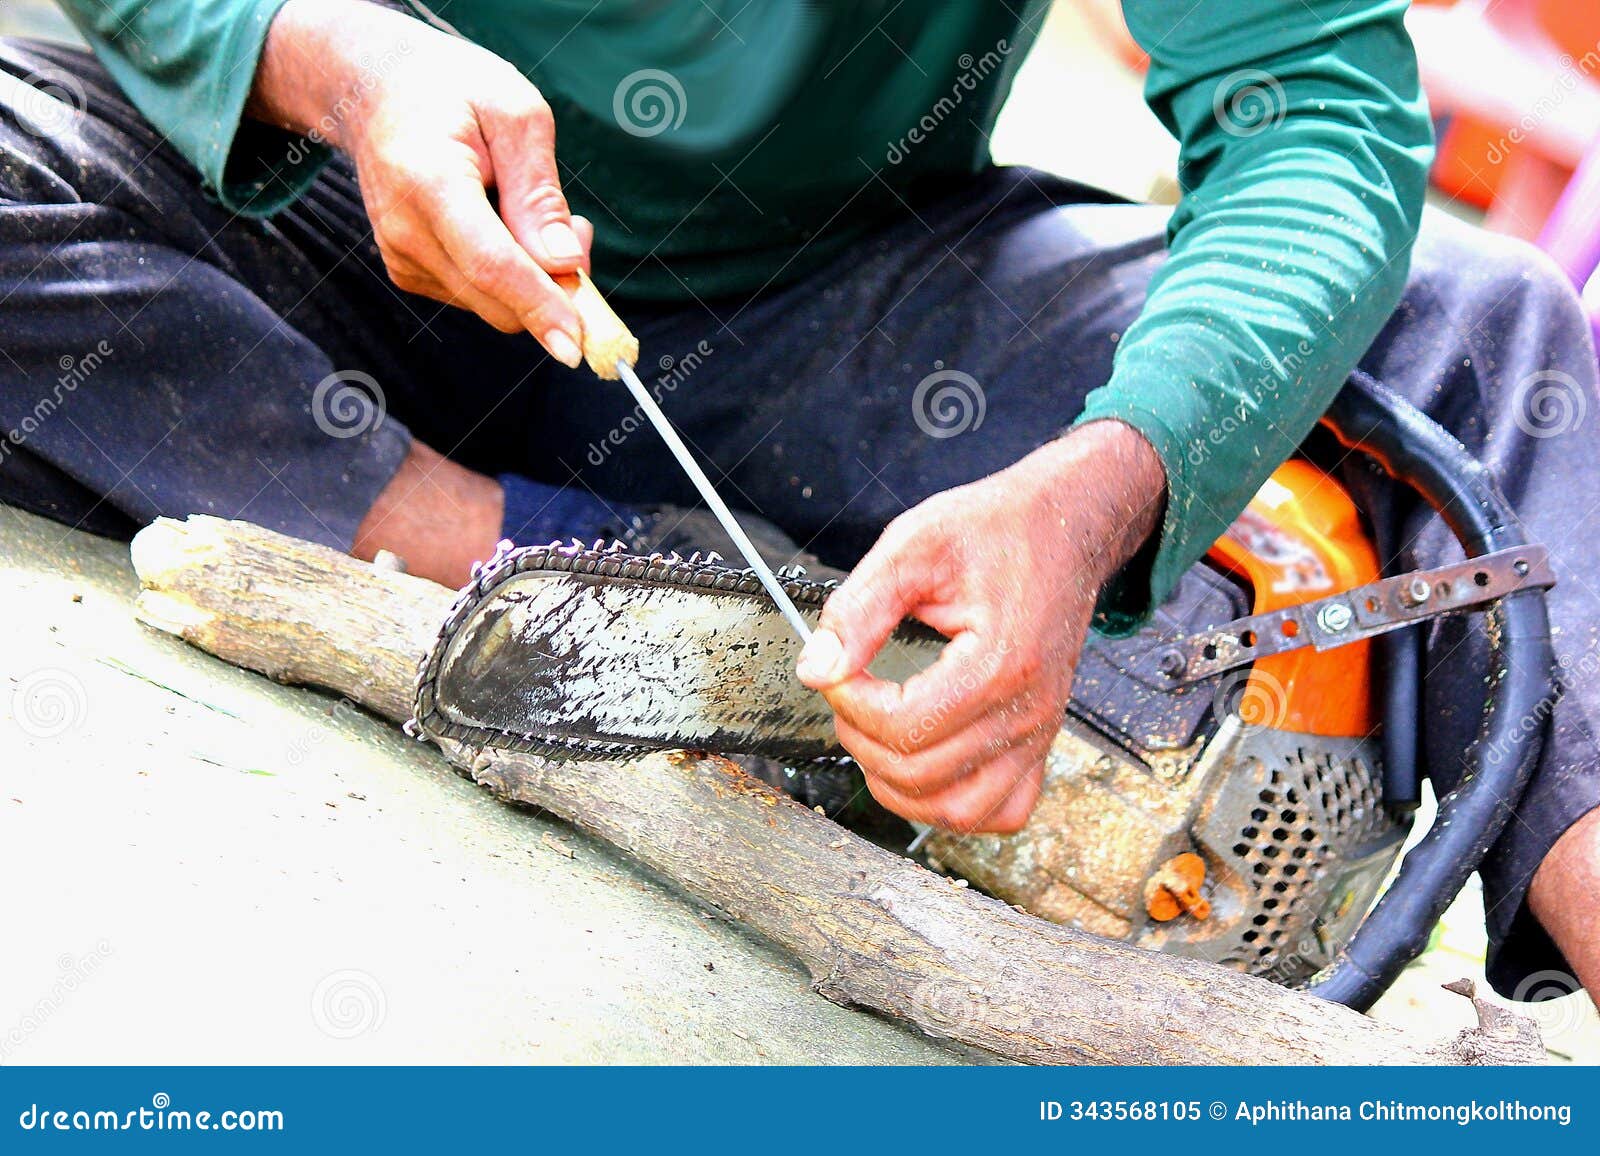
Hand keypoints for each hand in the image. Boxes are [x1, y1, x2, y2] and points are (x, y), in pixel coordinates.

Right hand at [250, 0, 588, 364]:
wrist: (378, 91)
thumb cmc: (455, 91)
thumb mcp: (516, 114)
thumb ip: (540, 193)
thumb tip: (564, 263)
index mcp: (429, 183)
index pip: (490, 264)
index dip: (539, 306)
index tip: (576, 346)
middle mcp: (405, 231)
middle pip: (496, 299)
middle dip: (556, 287)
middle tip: (581, 231)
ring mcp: (401, 258)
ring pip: (493, 305)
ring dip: (534, 278)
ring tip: (532, 208)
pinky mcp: (407, 273)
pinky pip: (478, 296)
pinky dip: (509, 277)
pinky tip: (505, 225)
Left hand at [796, 422, 1164, 833]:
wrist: (1065, 527)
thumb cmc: (997, 530)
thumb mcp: (915, 546)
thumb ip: (860, 610)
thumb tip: (817, 668)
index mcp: (1001, 663)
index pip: (904, 727)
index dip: (851, 705)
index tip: (836, 669)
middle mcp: (1028, 711)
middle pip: (922, 774)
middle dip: (863, 740)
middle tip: (849, 692)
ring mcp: (1040, 732)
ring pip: (961, 810)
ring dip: (900, 786)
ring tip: (876, 733)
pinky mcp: (1041, 739)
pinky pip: (1001, 809)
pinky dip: (955, 803)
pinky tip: (924, 762)